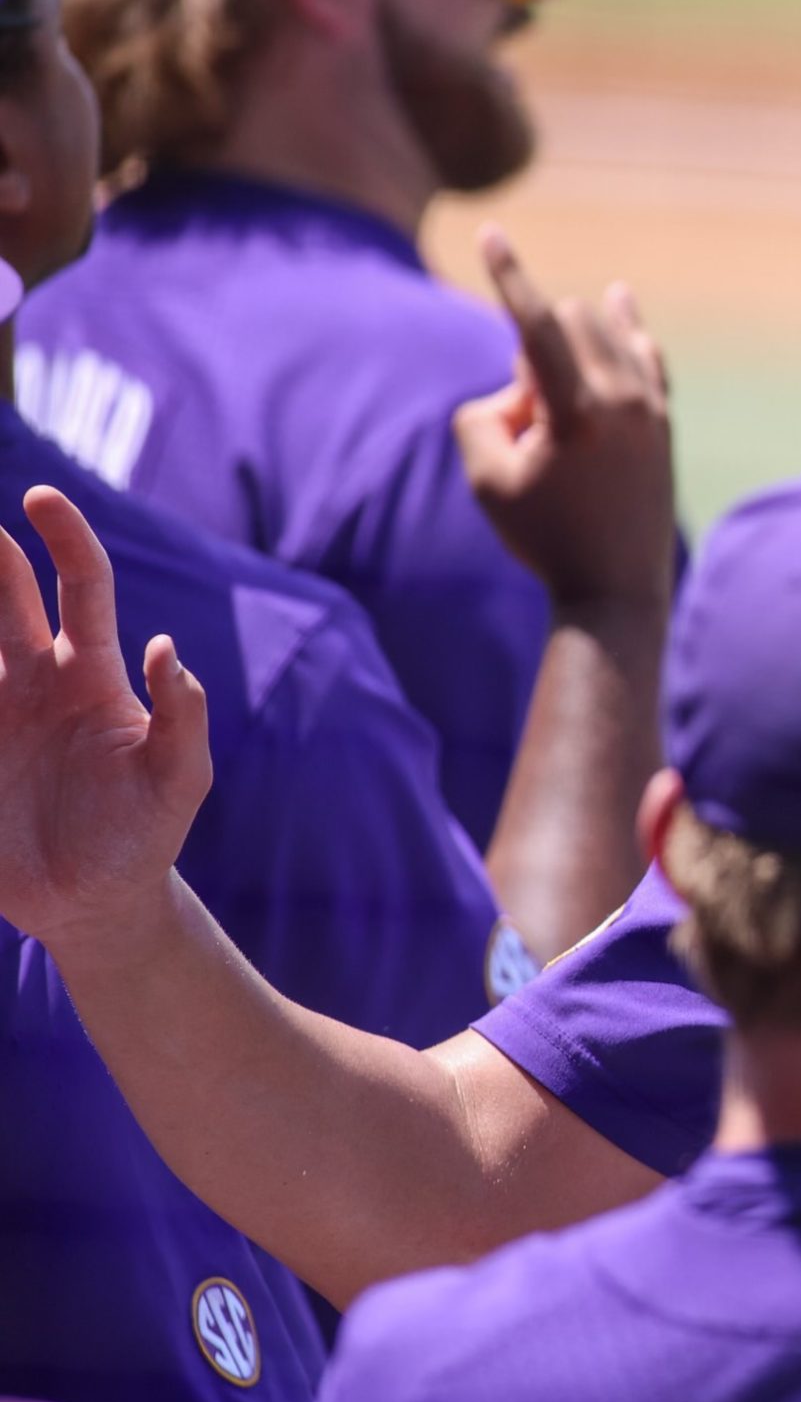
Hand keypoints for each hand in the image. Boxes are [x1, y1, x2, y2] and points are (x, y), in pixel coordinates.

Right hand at [0, 488, 209, 944]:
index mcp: (89, 673)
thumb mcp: (179, 777)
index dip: (65, 539)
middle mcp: (34, 679)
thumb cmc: (146, 835)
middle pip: (2, 596)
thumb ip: (182, 714)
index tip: (41, 498)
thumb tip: (166, 646)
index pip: (80, 586)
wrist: (96, 902)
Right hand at [454, 225, 676, 609]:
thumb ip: (482, 414)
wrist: (616, 590)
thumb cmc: (545, 538)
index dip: (509, 275)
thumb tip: (519, 387)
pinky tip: (619, 304)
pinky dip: (625, 333)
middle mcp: (625, 399)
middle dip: (536, 347)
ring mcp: (652, 408)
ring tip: (559, 413)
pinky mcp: (666, 422)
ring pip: (608, 332)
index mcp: (580, 411)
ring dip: (570, 349)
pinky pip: (646, 354)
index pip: (538, 322)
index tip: (491, 233)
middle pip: (572, 320)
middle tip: (530, 417)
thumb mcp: (487, 479)